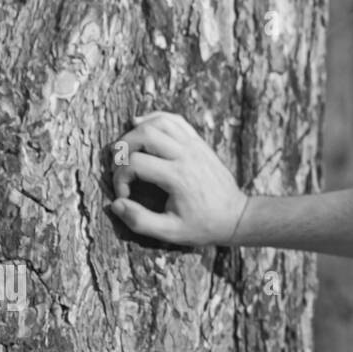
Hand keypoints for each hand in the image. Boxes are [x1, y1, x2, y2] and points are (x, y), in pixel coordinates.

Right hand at [108, 111, 248, 245]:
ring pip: (160, 122)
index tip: (124, 195)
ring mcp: (195, 145)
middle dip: (122, 149)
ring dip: (137, 131)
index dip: (120, 178)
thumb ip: (140, 221)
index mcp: (178, 177)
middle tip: (118, 168)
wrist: (236, 216)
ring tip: (126, 150)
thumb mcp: (171, 232)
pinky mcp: (199, 142)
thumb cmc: (204, 226)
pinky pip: (175, 120)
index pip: (135, 163)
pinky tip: (141, 126)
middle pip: (144, 134)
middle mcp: (187, 155)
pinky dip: (155, 119)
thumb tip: (116, 204)